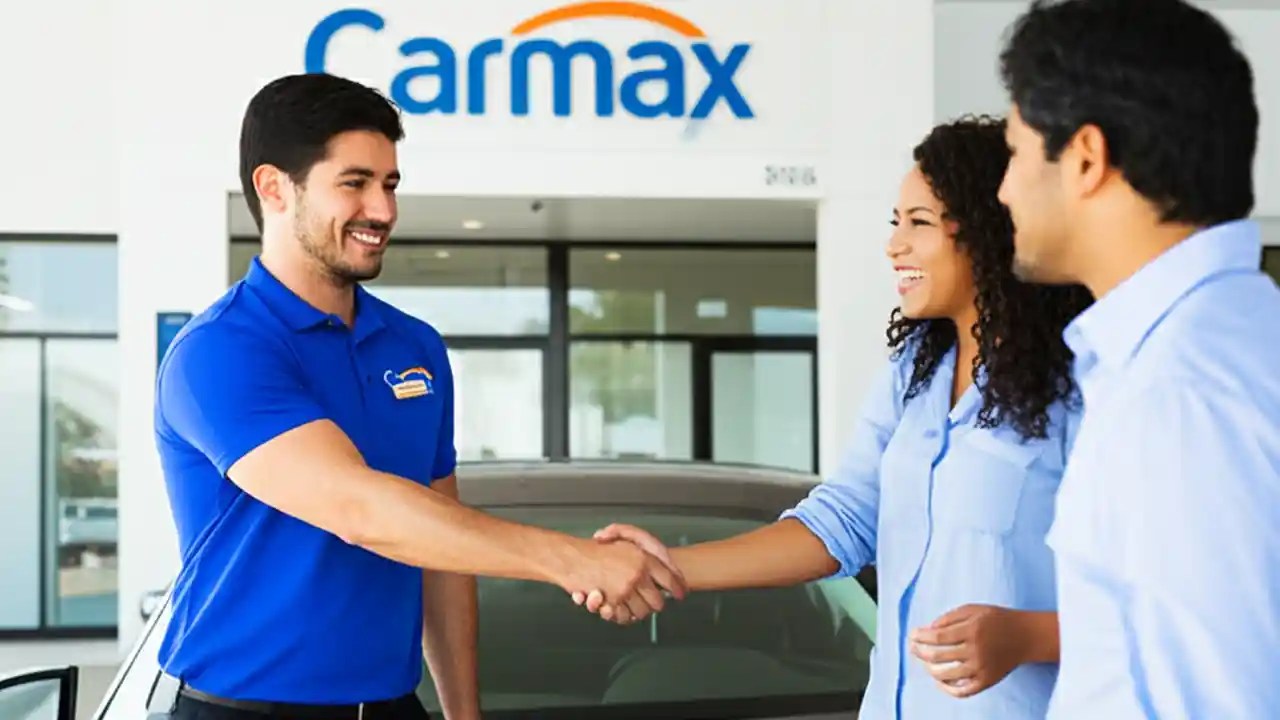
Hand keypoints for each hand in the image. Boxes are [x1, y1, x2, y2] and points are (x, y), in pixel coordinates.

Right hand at [571, 524, 681, 622]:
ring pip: (643, 612)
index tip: (681, 594)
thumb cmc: (596, 549)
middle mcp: (637, 574)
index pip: (670, 579)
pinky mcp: (612, 602)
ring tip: (631, 604)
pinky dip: (623, 616)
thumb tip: (666, 572)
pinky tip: (617, 607)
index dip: (677, 589)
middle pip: (658, 602)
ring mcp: (625, 589)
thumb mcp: (625, 540)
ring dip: (638, 612)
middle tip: (651, 603)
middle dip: (655, 605)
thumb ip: (646, 554)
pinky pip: (625, 617)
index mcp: (643, 558)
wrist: (571, 557)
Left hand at [908, 604, 1029, 698]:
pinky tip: (939, 680)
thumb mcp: (973, 609)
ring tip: (924, 661)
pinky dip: (947, 688)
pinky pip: (962, 691)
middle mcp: (976, 651)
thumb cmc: (996, 619)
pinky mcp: (987, 681)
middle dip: (918, 651)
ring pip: (945, 675)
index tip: (912, 634)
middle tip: (912, 647)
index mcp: (971, 630)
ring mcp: (981, 669)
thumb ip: (949, 617)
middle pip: (937, 656)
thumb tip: (928, 630)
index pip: (937, 637)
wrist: (1026, 636)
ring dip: (929, 669)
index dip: (920, 637)